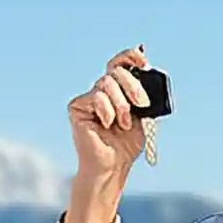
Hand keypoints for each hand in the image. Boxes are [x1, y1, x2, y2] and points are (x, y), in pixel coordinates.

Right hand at [66, 45, 150, 180]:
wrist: (114, 165)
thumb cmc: (127, 144)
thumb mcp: (143, 115)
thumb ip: (143, 93)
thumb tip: (146, 70)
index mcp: (118, 89)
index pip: (121, 63)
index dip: (131, 57)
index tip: (144, 62)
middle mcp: (102, 90)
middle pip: (116, 71)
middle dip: (133, 86)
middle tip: (141, 104)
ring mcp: (89, 98)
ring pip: (107, 82)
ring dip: (121, 104)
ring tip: (123, 124)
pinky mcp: (77, 106)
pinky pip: (96, 96)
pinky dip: (107, 110)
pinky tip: (107, 124)